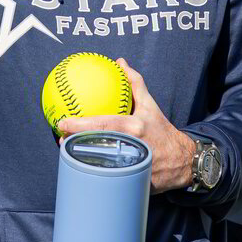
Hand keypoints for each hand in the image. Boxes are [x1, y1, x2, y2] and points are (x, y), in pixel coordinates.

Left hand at [55, 59, 194, 191]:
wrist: (181, 160)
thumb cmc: (162, 130)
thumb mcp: (150, 105)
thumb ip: (134, 83)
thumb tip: (120, 63)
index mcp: (134, 127)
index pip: (102, 125)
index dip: (79, 124)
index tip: (63, 122)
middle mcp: (131, 145)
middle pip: (94, 145)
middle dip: (73, 142)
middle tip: (60, 137)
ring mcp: (129, 164)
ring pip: (97, 161)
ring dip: (79, 156)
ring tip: (67, 149)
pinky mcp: (129, 179)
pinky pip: (106, 173)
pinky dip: (92, 167)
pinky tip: (81, 163)